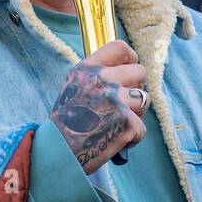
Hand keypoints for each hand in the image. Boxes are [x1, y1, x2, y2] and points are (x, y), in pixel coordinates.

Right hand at [49, 40, 147, 173]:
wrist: (56, 154)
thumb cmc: (65, 125)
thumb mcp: (73, 89)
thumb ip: (95, 78)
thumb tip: (126, 73)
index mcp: (87, 69)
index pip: (119, 47)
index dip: (131, 58)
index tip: (131, 69)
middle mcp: (102, 80)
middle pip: (139, 71)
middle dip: (137, 88)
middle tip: (125, 104)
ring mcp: (116, 100)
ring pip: (145, 99)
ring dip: (136, 113)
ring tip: (118, 125)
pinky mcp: (127, 122)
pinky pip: (141, 128)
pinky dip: (132, 138)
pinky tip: (115, 142)